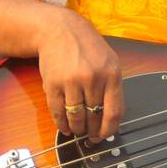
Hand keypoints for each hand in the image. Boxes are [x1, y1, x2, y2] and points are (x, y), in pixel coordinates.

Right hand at [35, 6, 123, 143]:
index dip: (108, 130)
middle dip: (92, 131)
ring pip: (76, 117)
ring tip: (78, 131)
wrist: (60, 30)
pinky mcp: (53, 84)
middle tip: (90, 137)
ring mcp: (72, 82)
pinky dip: (62, 123)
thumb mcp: (110, 61)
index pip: (114, 112)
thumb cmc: (87, 47)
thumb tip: (113, 118)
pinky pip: (58, 111)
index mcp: (111, 74)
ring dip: (77, 129)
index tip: (104, 136)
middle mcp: (93, 79)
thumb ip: (113, 87)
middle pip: (94, 117)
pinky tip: (65, 127)